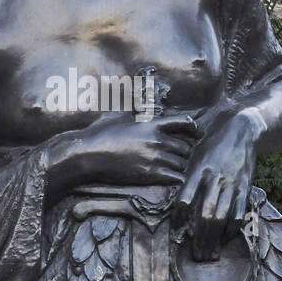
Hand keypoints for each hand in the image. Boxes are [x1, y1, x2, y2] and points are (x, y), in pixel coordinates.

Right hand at [47, 114, 201, 197]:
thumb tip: (135, 101)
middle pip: (186, 148)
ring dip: (178, 167)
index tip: (196, 134)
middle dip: (183, 153)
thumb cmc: (97, 134)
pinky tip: (171, 179)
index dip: (194, 128)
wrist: (85, 155)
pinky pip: (175, 178)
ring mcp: (154, 158)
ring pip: (181, 164)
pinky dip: (176, 179)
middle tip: (178, 156)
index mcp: (152, 124)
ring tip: (172, 168)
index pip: (186, 122)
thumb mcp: (118, 115)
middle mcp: (157, 140)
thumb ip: (133, 110)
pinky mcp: (149, 174)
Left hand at [174, 109, 263, 260]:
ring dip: (215, 239)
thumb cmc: (207, 143)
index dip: (179, 219)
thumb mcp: (189, 154)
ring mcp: (231, 185)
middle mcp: (214, 180)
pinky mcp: (245, 187)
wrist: (239, 128)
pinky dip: (233, 228)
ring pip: (223, 218)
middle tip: (195, 256)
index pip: (184, 200)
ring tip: (208, 254)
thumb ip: (179, 174)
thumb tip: (164, 192)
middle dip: (200, 239)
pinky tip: (226, 238)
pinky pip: (240, 212)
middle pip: (206, 216)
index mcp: (197, 171)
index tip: (175, 233)